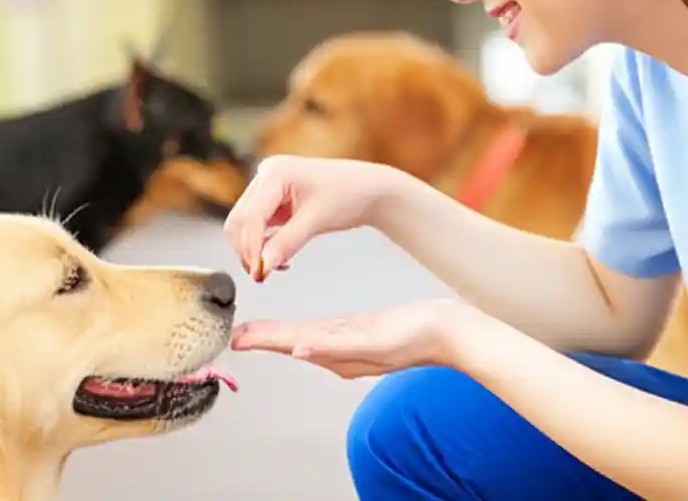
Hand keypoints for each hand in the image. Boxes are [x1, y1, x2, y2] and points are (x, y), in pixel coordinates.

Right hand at [224, 155, 407, 280]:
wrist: (369, 190)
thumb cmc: (349, 194)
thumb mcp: (317, 220)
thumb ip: (287, 243)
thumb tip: (262, 267)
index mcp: (275, 172)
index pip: (252, 215)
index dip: (251, 246)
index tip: (258, 272)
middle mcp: (266, 176)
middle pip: (240, 220)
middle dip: (248, 249)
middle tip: (262, 275)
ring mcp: (268, 188)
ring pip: (244, 225)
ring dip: (254, 250)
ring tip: (275, 268)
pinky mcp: (273, 202)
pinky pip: (257, 228)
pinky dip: (263, 246)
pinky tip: (280, 259)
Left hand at [230, 298, 469, 378]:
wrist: (451, 333)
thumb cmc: (417, 334)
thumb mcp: (374, 339)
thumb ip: (334, 346)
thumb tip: (297, 350)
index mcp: (339, 353)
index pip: (292, 344)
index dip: (263, 340)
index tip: (237, 339)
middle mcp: (341, 353)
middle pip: (294, 344)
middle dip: (264, 340)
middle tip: (236, 335)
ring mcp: (352, 345)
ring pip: (307, 340)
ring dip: (280, 338)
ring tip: (255, 334)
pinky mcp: (362, 335)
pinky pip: (326, 337)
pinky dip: (307, 337)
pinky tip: (299, 339)